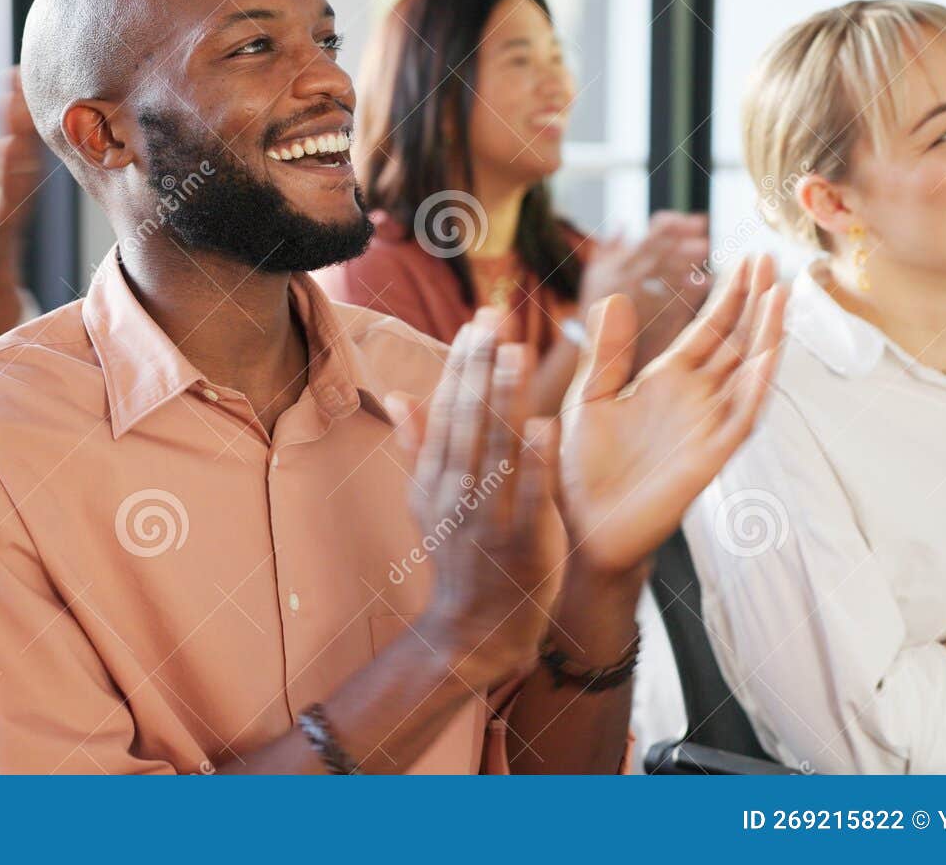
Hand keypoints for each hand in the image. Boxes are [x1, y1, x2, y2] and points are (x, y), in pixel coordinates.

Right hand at [387, 309, 565, 687]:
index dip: (461, 362)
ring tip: (517, 352)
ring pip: (495, 450)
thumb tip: (398, 393)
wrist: (475, 629)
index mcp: (434, 479)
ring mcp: (488, 519)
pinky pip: (530, 498)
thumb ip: (417, 446)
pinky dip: (536, 463)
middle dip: (480, 366)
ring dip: (505, 399)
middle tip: (496, 316)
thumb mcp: (425, 502)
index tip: (477, 321)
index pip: (446, 409)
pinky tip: (547, 425)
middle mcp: (456, 493)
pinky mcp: (523, 544)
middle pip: (467, 420)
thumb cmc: (458, 558)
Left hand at [558, 254, 786, 577]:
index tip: (749, 259)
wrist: (585, 526)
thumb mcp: (589, 398)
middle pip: (736, 342)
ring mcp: (707, 425)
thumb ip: (607, 352)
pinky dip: (756, 386)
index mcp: (667, 380)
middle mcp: (695, 398)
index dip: (730, 296)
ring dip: (766, 335)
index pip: (709, 329)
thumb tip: (614, 297)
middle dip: (756, 302)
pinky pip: (741, 416)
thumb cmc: (583, 468)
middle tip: (773, 259)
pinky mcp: (710, 456)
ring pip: (747, 372)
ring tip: (780, 293)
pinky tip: (769, 354)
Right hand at [577, 212, 711, 368]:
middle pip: (658, 256)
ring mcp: (638, 300)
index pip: (647, 239)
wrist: (590, 343)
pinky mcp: (648, 319)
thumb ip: (609, 247)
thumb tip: (622, 223)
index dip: (669, 226)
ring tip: (704, 254)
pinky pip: (671, 303)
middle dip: (681, 243)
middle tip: (703, 233)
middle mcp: (627, 280)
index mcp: (618, 264)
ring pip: (665, 278)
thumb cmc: (595, 302)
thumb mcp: (594, 272)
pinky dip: (688, 291)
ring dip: (686, 264)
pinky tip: (704, 283)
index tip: (690, 220)